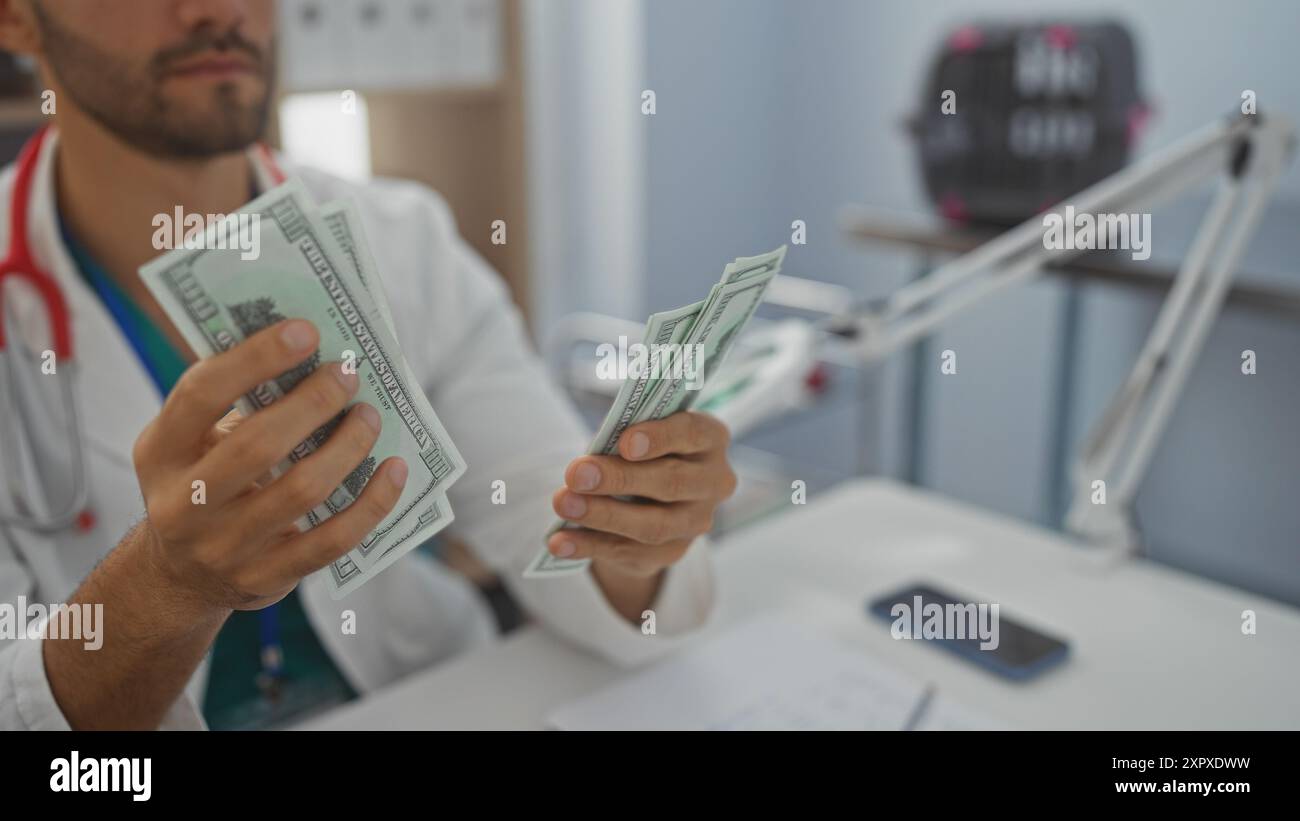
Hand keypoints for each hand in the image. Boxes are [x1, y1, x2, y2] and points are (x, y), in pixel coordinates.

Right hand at [131, 319, 407, 610]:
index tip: (305, 331)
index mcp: (161, 452)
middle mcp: (183, 503)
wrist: (180, 576)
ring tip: (369, 417)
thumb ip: (235, 402)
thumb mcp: (193, 443)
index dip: (255, 358)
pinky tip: (394, 470)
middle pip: (258, 445)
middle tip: (348, 373)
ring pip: (302, 491)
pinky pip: (332, 541)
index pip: (201, 394)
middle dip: (313, 402)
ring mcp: (224, 548)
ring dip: (349, 446)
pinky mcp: (266, 579)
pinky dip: (372, 502)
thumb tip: (312, 350)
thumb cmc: (204, 481)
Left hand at [548, 411, 736, 577]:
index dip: (660, 437)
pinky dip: (590, 546)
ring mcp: (696, 522)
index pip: (693, 433)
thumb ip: (624, 437)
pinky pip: (630, 551)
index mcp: (710, 439)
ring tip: (562, 504)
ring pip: (653, 525)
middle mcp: (714, 482)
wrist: (647, 495)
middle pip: (670, 482)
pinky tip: (560, 542)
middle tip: (576, 474)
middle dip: (619, 478)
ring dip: (602, 515)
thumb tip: (588, 466)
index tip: (625, 443)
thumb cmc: (641, 449)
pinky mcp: (672, 552)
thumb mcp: (638, 431)